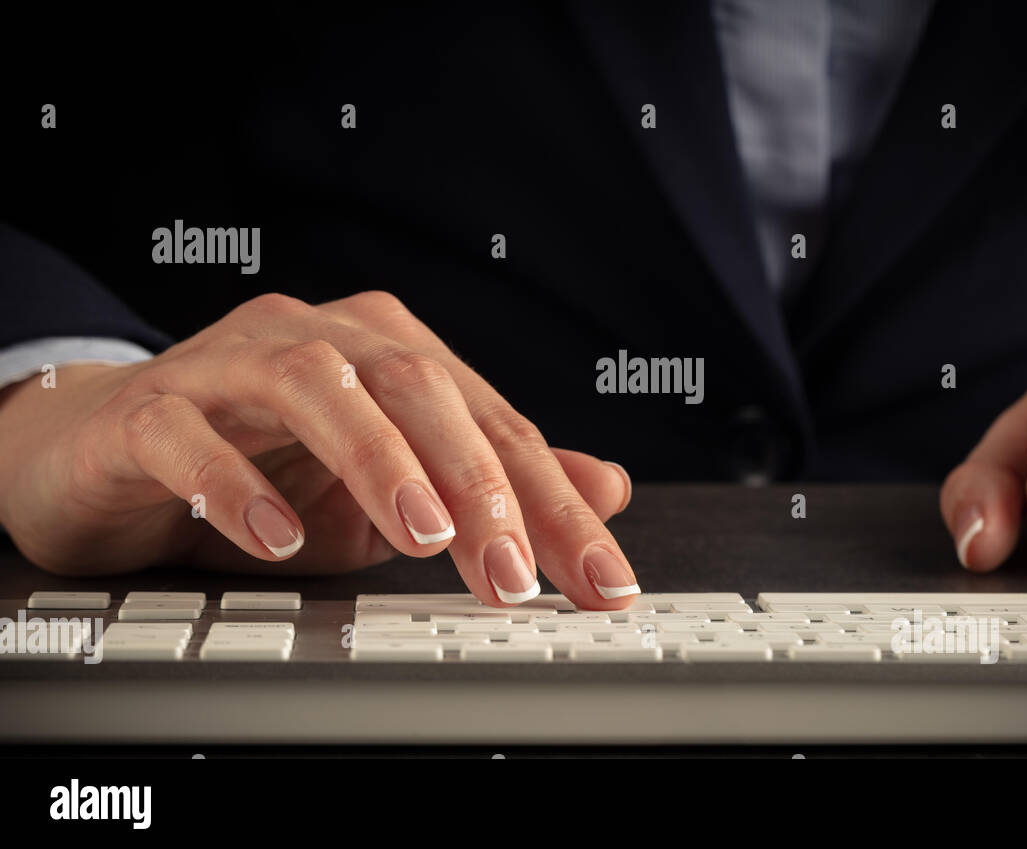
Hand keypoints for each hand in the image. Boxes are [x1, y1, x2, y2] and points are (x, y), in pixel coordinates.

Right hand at [0, 292, 638, 607]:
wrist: (117, 454)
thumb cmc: (269, 472)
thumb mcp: (397, 495)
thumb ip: (497, 486)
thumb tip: (607, 487)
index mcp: (392, 353)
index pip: (495, 424)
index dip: (554, 503)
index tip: (603, 581)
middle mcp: (322, 338)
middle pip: (420, 390)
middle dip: (478, 484)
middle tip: (515, 574)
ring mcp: (233, 364)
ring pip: (316, 386)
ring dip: (376, 459)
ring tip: (419, 535)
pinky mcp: (152, 407)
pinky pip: (193, 434)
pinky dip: (236, 481)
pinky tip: (275, 538)